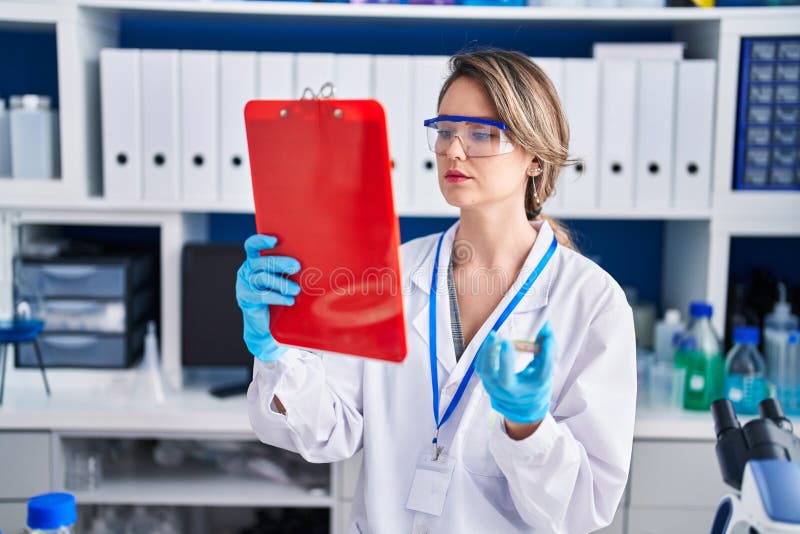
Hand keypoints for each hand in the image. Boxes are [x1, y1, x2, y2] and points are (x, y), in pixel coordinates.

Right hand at [236, 234, 300, 361]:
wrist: (267, 326)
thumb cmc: (280, 298)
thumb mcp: (284, 280)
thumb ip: (290, 270)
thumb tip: (316, 261)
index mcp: (255, 261)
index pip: (252, 245)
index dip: (261, 240)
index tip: (275, 240)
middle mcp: (247, 270)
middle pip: (262, 262)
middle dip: (280, 262)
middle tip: (297, 266)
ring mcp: (244, 284)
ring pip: (262, 278)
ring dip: (281, 283)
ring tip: (295, 290)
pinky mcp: (245, 298)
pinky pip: (260, 295)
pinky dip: (277, 297)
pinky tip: (289, 301)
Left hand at [475, 321, 554, 424]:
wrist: (524, 408)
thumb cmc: (535, 383)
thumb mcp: (544, 368)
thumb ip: (546, 348)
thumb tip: (547, 325)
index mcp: (535, 389)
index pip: (542, 373)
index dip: (546, 355)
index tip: (547, 338)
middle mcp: (515, 394)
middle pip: (507, 380)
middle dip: (505, 360)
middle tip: (506, 342)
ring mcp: (498, 392)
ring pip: (488, 374)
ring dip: (488, 353)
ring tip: (493, 335)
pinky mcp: (487, 386)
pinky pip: (481, 370)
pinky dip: (483, 355)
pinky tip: (489, 342)